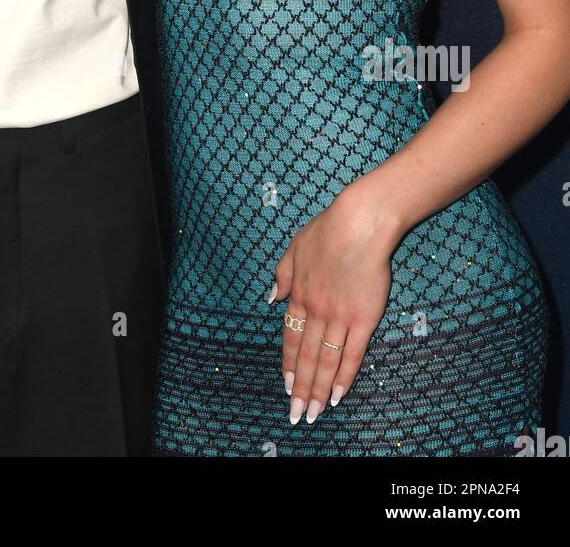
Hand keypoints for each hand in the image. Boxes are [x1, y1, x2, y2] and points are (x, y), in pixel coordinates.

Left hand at [270, 186, 398, 425]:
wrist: (360, 222)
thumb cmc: (328, 229)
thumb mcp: (294, 246)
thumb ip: (282, 274)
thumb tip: (271, 298)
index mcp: (298, 294)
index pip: (290, 338)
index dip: (288, 364)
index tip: (286, 385)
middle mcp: (316, 310)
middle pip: (306, 357)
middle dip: (300, 388)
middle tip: (296, 414)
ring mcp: (340, 317)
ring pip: (326, 361)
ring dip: (319, 390)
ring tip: (315, 413)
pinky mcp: (364, 318)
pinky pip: (352, 354)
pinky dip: (345, 377)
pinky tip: (339, 395)